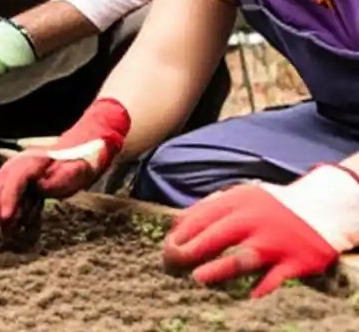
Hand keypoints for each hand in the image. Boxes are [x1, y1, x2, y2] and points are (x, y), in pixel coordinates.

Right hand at [0, 97, 129, 234]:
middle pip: (1, 184)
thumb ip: (57, 179)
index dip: (9, 199)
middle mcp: (21, 164)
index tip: (6, 217)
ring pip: (0, 189)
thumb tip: (38, 188)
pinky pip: (9, 194)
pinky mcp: (25, 181)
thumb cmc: (83, 159)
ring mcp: (20, 171)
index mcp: (33, 160)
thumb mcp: (77, 169)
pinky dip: (0, 206)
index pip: (15, 180)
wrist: (86, 147)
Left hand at [162, 164, 358, 297]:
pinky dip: (263, 286)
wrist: (323, 208)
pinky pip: (276, 277)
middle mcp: (256, 219)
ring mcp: (276, 240)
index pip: (201, 217)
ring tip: (198, 278)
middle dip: (190, 251)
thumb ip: (213, 206)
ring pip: (243, 257)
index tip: (167, 247)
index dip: (180, 233)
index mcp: (239, 201)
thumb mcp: (243, 195)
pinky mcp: (296, 260)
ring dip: (220, 268)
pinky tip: (249, 294)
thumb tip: (177, 223)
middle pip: (217, 236)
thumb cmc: (273, 206)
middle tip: (172, 263)